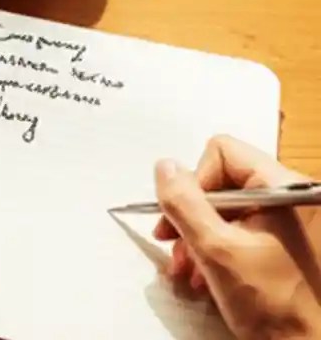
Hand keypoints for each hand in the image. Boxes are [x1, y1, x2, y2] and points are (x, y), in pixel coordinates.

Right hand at [154, 134, 320, 339]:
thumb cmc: (272, 304)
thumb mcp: (216, 250)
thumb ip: (184, 204)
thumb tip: (165, 167)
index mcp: (286, 188)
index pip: (224, 153)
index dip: (195, 183)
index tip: (181, 218)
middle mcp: (293, 196)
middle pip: (224, 181)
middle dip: (192, 215)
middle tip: (172, 243)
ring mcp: (293, 220)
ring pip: (230, 208)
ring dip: (200, 235)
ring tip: (188, 268)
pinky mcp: (288, 240)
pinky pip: (244, 228)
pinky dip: (219, 247)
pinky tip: (206, 274)